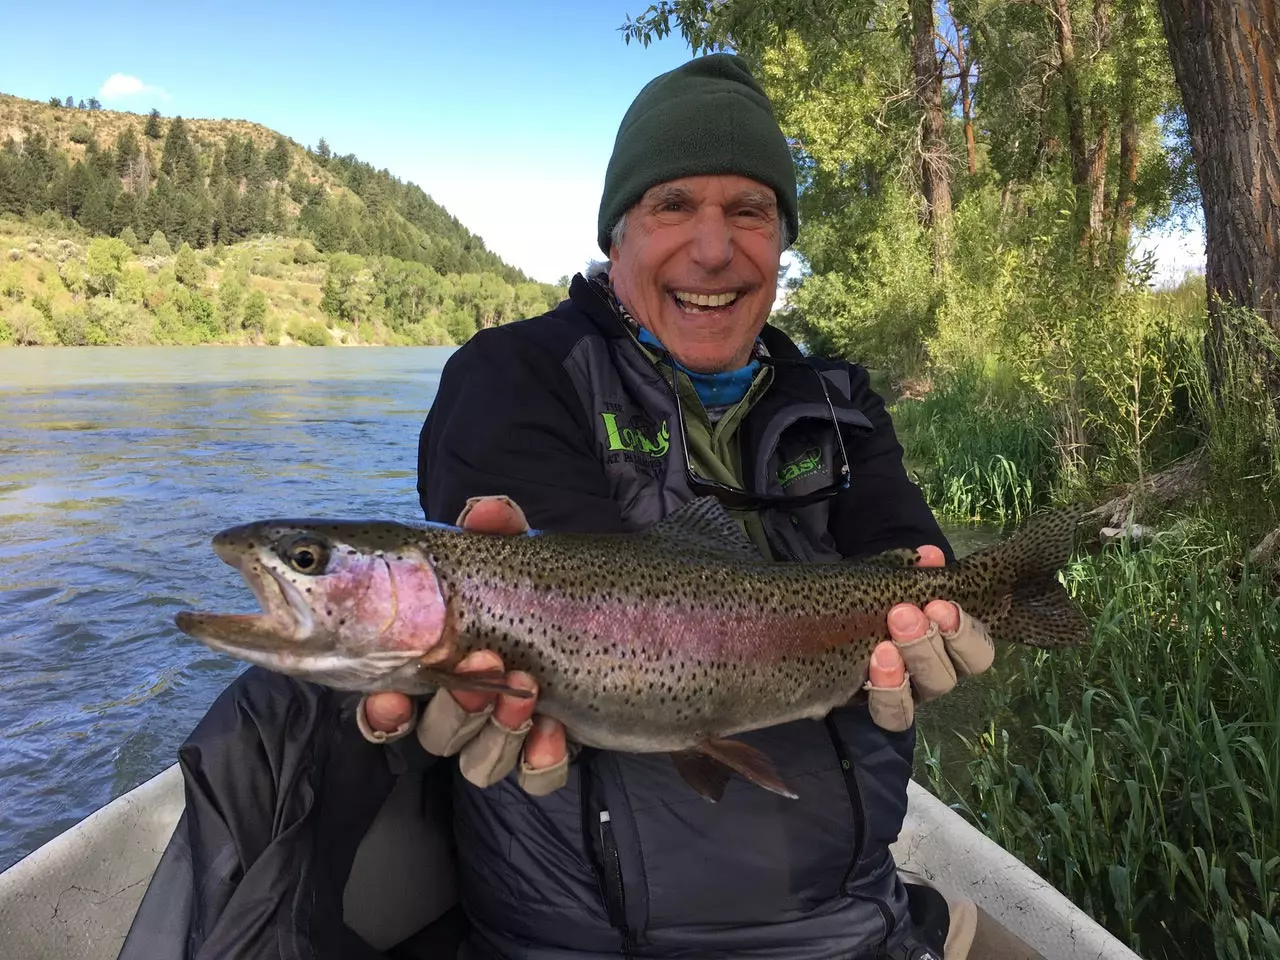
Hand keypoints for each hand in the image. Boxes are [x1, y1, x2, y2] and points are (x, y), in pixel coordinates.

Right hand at [358, 496, 570, 794]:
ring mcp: (509, 731)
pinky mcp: (553, 749)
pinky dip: (542, 760)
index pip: (390, 701)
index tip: (390, 700)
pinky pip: (536, 778)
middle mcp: (468, 704)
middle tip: (484, 667)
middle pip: (435, 734)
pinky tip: (559, 731)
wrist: (630, 623)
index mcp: (441, 662)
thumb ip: (499, 531)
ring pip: (478, 764)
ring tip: (528, 688)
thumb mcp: (524, 554)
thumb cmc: (551, 588)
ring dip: (497, 731)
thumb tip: (485, 510)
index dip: (381, 713)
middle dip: (454, 708)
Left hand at [864, 544, 994, 731]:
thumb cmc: (870, 599)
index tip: (939, 605)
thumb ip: (906, 568)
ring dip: (911, 664)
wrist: (829, 623)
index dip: (964, 630)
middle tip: (902, 614)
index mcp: (951, 640)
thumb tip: (930, 556)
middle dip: (929, 641)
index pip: (978, 648)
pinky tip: (874, 666)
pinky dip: (888, 692)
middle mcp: (939, 669)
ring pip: (930, 691)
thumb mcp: (884, 578)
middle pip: (954, 671)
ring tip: (885, 645)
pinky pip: (895, 714)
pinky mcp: (884, 706)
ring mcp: (914, 691)